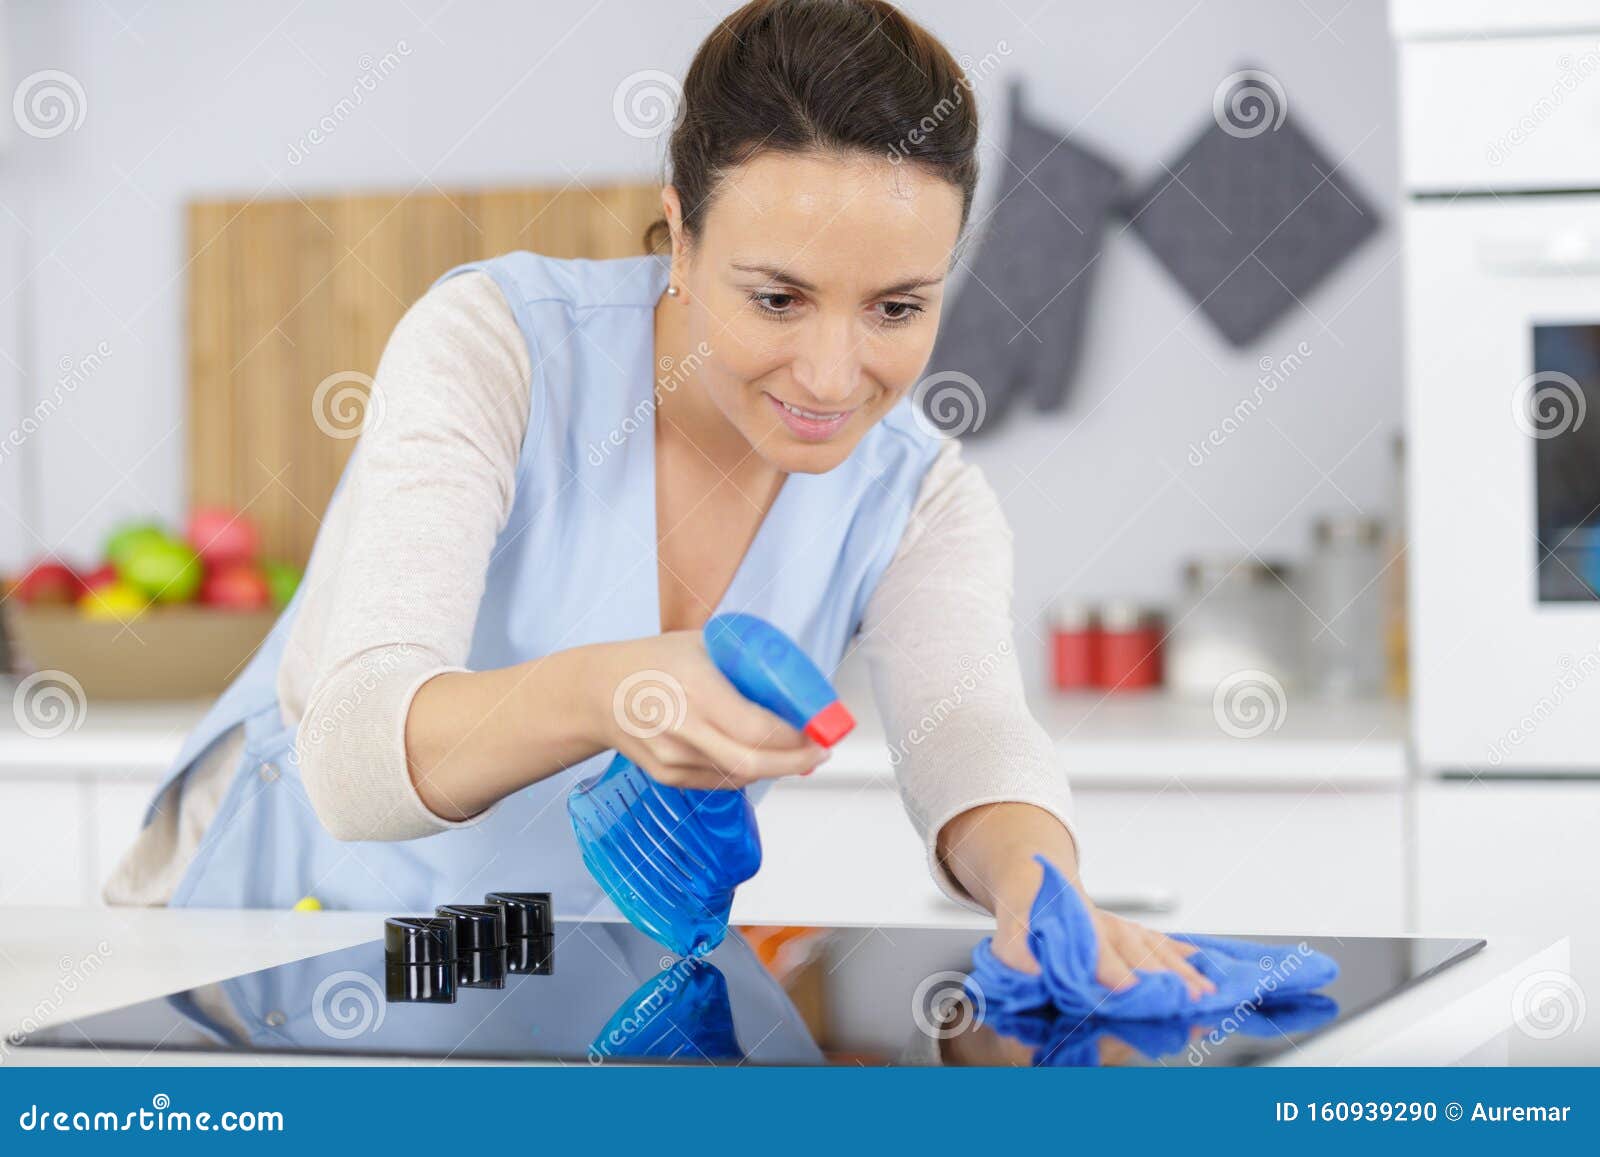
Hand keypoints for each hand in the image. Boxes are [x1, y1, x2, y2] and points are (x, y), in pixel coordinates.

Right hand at [579, 630, 828, 790]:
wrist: (598, 692)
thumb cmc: (653, 661)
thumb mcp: (703, 644)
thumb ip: (746, 662)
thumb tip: (798, 681)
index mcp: (695, 688)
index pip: (758, 728)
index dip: (797, 737)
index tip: (819, 730)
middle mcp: (682, 727)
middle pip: (753, 763)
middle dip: (796, 762)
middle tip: (818, 752)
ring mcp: (672, 757)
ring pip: (739, 776)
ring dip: (775, 768)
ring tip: (795, 753)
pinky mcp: (667, 776)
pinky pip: (719, 782)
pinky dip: (747, 773)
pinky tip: (761, 759)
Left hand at [990, 858, 1217, 1001]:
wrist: (1037, 887)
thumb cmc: (1026, 921)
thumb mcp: (1009, 938)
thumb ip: (1019, 959)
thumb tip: (1031, 974)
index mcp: (1075, 931)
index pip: (1099, 956)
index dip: (1114, 974)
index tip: (1129, 992)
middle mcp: (1105, 928)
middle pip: (1140, 957)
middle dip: (1166, 981)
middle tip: (1190, 1002)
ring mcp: (1124, 929)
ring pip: (1158, 951)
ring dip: (1184, 974)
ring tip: (1206, 996)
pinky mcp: (1134, 934)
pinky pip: (1165, 944)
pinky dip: (1187, 958)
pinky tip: (1208, 971)